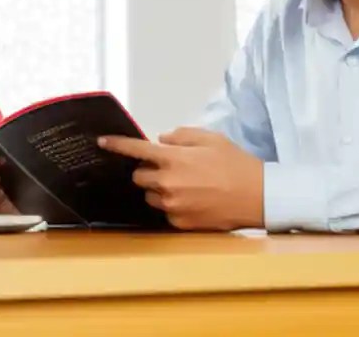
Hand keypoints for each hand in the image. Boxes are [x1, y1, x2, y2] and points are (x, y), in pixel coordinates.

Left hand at [98, 127, 263, 230]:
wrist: (257, 196)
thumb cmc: (235, 163)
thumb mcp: (211, 138)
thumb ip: (182, 136)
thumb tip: (163, 141)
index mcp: (173, 159)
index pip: (136, 150)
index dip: (116, 145)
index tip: (101, 142)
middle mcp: (167, 184)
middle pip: (139, 177)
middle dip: (148, 171)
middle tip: (170, 168)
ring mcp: (172, 205)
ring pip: (150, 196)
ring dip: (159, 189)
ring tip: (185, 185)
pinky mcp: (179, 222)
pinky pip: (165, 212)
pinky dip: (172, 204)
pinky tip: (193, 200)